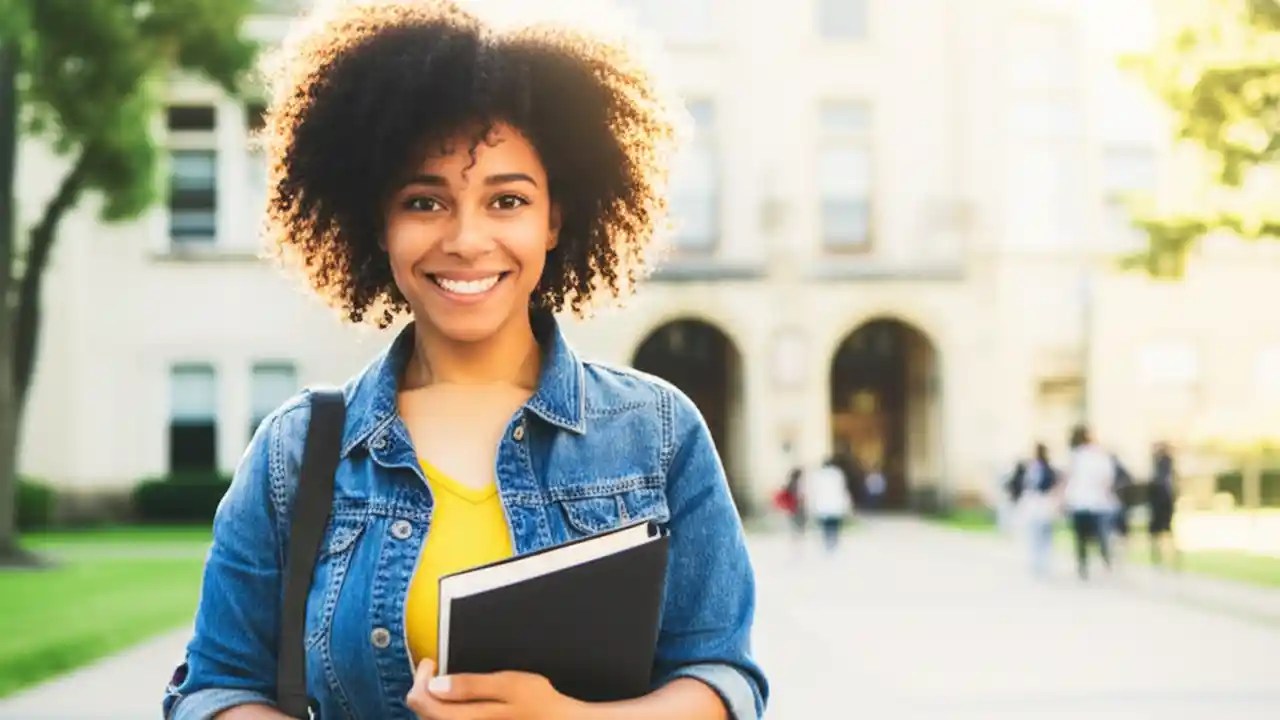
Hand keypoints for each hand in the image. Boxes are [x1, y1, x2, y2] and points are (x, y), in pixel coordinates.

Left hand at [406, 658, 584, 719]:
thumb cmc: (540, 705)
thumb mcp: (508, 685)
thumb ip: (470, 685)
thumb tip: (435, 684)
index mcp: (464, 719)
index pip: (421, 701)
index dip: (420, 678)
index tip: (432, 662)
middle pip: (424, 712)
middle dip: (425, 687)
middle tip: (436, 669)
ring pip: (435, 718)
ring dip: (435, 699)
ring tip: (448, 682)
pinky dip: (447, 709)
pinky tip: (460, 699)